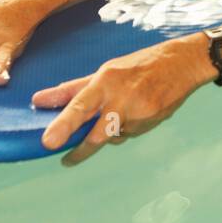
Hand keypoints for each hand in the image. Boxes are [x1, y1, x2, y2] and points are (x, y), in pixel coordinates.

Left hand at [35, 36, 214, 154]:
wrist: (183, 63)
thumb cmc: (139, 65)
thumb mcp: (105, 71)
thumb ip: (72, 89)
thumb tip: (38, 100)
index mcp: (106, 81)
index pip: (80, 106)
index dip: (64, 125)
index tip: (48, 142)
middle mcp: (122, 98)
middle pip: (97, 134)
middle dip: (80, 151)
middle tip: (66, 159)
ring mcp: (140, 112)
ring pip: (114, 136)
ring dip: (109, 133)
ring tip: (122, 111)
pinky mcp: (153, 122)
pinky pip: (130, 133)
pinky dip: (127, 128)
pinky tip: (138, 111)